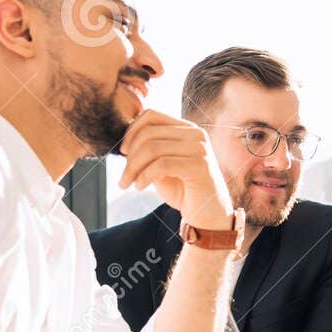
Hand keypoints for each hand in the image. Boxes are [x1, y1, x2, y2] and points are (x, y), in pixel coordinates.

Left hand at [116, 109, 233, 232]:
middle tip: (124, 177)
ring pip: (152, 148)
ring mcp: (200, 149)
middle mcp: (196, 134)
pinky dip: (144, 176)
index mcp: (187, 129)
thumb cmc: (184, 190)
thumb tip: (124, 143)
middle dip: (129, 156)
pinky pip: (161, 165)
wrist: (208, 215)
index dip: (131, 131)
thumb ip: (150, 150)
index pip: (152, 115)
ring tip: (128, 184)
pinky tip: (140, 187)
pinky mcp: (200, 166)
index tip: (123, 152)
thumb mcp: (163, 166)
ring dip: (133, 169)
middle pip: (149, 132)